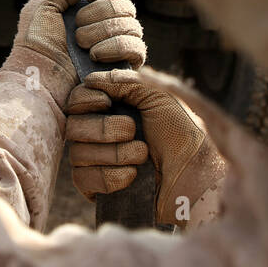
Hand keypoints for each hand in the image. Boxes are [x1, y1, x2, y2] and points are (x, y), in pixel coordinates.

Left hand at [0, 0, 146, 105]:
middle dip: (101, 13)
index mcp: (88, 14)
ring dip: (105, 31)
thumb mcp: (40, 8)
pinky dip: (117, 47)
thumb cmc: (35, 46)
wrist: (39, 78)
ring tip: (82, 45)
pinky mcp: (124, 70)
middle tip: (77, 28)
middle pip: (126, 7)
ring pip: (133, 27)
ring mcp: (117, 50)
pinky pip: (137, 50)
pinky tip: (95, 55)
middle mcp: (106, 29)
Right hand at [67, 69, 225, 225]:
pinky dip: (110, 176)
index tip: (105, 102)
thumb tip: (91, 79)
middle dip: (103, 128)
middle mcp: (98, 133)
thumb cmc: (180, 131)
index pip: (76, 100)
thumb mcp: (157, 96)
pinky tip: (132, 175)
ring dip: (114, 153)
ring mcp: (96, 161)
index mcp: (110, 108)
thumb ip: (126, 82)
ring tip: (142, 154)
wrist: (194, 173)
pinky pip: (83, 179)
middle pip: (73, 127)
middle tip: (131, 130)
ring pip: (77, 154)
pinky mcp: (97, 188)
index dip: (85, 99)